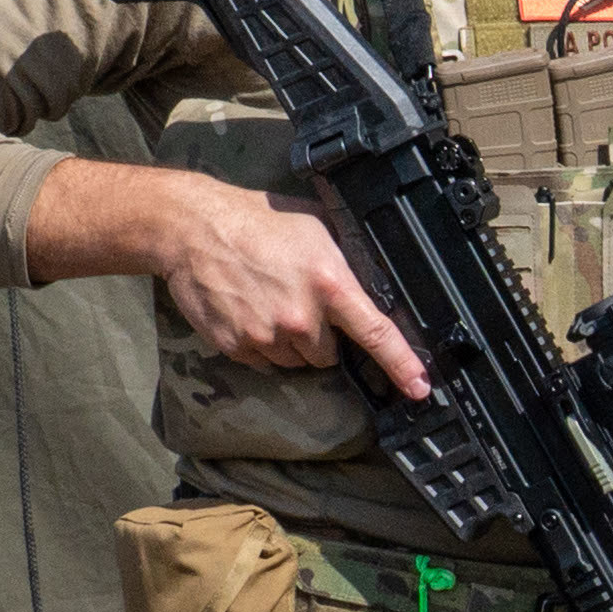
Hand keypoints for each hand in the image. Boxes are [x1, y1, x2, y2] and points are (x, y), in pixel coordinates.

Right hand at [36, 164, 424, 393]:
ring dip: (291, 342)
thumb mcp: (318, 230)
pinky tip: (250, 311)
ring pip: (297, 360)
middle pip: (330, 354)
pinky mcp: (236, 346)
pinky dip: (262, 345)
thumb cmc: (258, 222)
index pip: (377, 334)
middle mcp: (301, 318)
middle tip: (299, 301)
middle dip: (322, 336)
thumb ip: (349, 263)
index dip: (403, 366)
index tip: (420, 389)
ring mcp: (266, 336)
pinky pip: (264, 362)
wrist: (193, 228)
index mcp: (330, 286)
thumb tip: (377, 286)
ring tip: (271, 301)